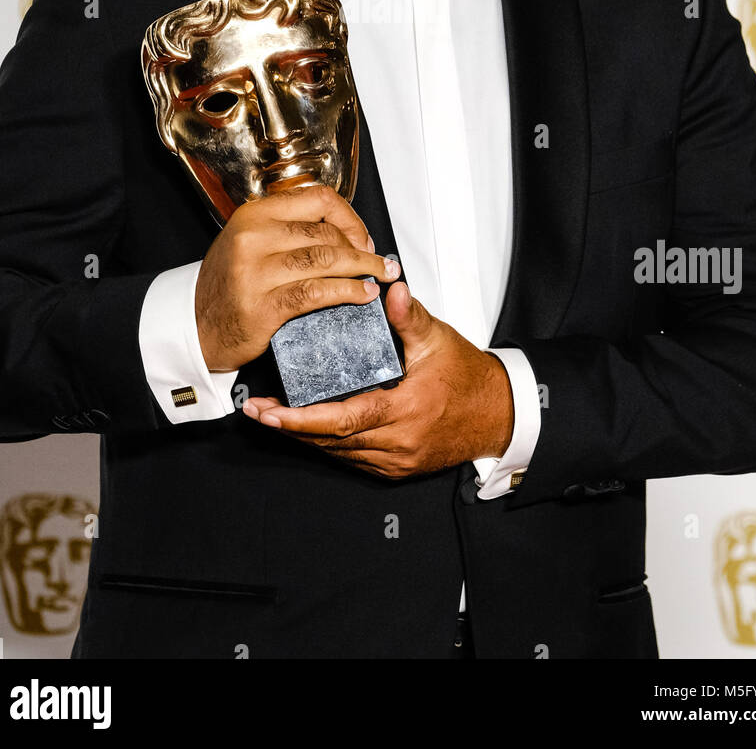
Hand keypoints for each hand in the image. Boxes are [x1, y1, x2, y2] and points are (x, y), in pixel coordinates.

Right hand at [195, 183, 400, 370]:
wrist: (197, 327)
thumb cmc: (229, 285)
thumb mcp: (250, 242)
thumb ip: (289, 229)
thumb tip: (343, 229)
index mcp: (254, 215)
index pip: (318, 199)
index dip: (350, 217)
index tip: (363, 236)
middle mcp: (253, 237)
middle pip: (326, 232)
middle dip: (362, 248)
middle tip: (378, 261)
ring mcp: (256, 272)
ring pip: (326, 260)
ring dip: (362, 269)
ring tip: (379, 276)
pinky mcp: (264, 306)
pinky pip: (317, 292)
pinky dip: (348, 292)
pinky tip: (362, 295)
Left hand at [242, 279, 513, 477]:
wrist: (497, 413)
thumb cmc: (468, 376)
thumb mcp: (439, 340)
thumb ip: (410, 316)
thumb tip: (391, 288)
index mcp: (404, 411)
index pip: (342, 420)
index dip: (301, 419)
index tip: (270, 411)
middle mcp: (397, 444)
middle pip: (331, 441)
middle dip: (290, 427)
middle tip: (257, 410)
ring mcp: (396, 461)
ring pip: (339, 453)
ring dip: (306, 436)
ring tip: (272, 416)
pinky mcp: (396, 467)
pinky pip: (353, 458)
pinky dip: (329, 443)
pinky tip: (308, 427)